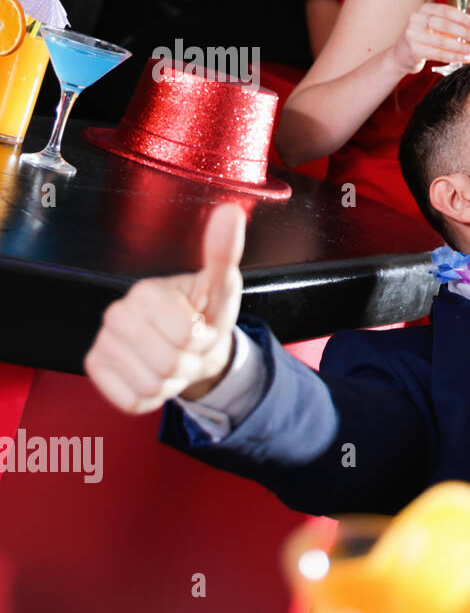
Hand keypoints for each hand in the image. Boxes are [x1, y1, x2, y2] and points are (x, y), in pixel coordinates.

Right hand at [84, 203, 246, 413]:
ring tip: (174, 357)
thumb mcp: (222, 286)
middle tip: (188, 346)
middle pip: (167, 365)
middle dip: (189, 361)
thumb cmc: (206, 312)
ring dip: (174, 381)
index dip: (202, 338)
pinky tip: (153, 373)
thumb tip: (230, 211)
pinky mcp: (95, 367)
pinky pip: (132, 401)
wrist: (192, 344)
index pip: (184, 336)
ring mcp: (102, 341)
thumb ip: (224, 253)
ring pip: (151, 386)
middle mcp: (115, 313)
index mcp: (145, 292)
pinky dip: (152, 397)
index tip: (199, 325)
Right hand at [392, 2, 469, 73]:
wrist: (400, 55)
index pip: (447, 11)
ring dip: (462, 47)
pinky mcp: (413, 50)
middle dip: (466, 33)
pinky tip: (466, 58)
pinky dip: (454, 56)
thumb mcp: (434, 28)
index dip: (463, 18)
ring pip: (443, 41)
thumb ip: (450, 26)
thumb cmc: (423, 40)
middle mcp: (416, 19)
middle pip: (445, 25)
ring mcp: (413, 34)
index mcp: (424, 9)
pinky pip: (438, 54)